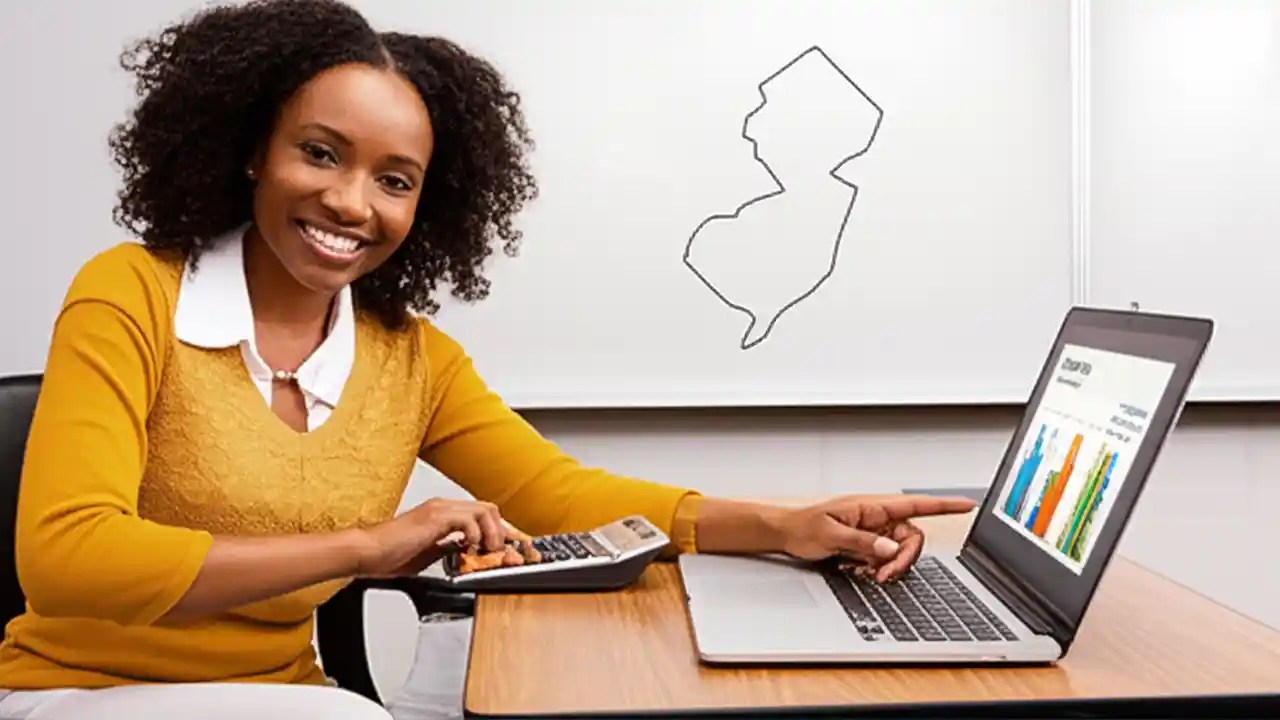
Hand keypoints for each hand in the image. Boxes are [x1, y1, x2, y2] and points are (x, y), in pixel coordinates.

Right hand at [353, 498, 520, 576]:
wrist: (368, 553)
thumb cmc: (389, 555)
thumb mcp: (428, 554)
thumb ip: (448, 549)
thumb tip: (467, 555)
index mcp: (443, 515)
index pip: (483, 517)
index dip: (502, 534)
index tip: (513, 550)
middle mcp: (444, 508)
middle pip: (489, 509)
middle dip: (503, 533)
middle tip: (507, 554)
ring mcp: (440, 510)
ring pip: (484, 510)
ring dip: (493, 534)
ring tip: (489, 552)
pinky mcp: (434, 517)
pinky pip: (468, 518)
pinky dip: (476, 534)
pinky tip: (470, 548)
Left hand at [776, 494, 976, 581]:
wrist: (784, 532)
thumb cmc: (802, 525)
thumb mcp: (831, 534)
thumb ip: (863, 541)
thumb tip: (890, 548)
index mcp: (871, 506)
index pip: (915, 505)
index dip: (944, 505)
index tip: (966, 505)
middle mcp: (876, 518)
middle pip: (911, 537)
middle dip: (904, 558)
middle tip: (885, 574)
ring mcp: (872, 532)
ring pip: (898, 552)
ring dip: (889, 566)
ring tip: (868, 572)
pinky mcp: (865, 546)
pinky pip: (884, 559)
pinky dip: (876, 568)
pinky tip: (858, 569)